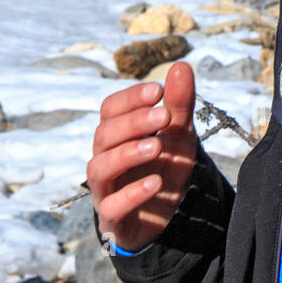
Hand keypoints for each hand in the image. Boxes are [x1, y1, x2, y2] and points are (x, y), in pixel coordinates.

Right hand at [88, 62, 197, 252]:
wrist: (166, 213)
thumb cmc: (165, 165)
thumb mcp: (179, 133)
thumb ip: (179, 102)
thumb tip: (181, 65)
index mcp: (116, 134)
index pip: (109, 109)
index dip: (130, 98)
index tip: (158, 90)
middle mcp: (105, 158)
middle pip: (104, 135)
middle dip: (133, 122)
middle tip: (164, 115)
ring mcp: (106, 189)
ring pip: (100, 168)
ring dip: (128, 154)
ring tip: (157, 146)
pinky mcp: (114, 217)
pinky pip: (112, 206)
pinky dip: (132, 193)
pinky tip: (156, 182)